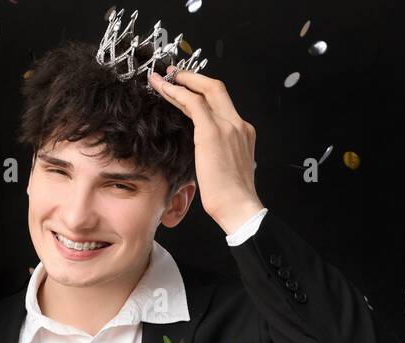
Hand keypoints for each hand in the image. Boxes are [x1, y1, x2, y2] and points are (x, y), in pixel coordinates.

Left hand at [147, 68, 264, 233]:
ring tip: (161, 79)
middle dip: (193, 78)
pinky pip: (193, 103)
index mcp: (242, 133)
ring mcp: (228, 126)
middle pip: (216, 88)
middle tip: (173, 73)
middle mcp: (238, 124)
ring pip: (204, 91)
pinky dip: (177, 93)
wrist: (238, 206)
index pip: (221, 104)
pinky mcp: (213, 132)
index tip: (188, 88)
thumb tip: (201, 154)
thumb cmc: (230, 197)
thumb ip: (216, 153)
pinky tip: (164, 90)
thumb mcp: (225, 168)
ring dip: (180, 82)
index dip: (202, 92)